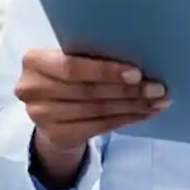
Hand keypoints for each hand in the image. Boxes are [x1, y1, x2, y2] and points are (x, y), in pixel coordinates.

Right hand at [17, 49, 168, 184]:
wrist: (50, 107)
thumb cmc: (68, 72)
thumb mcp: (70, 56)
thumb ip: (90, 53)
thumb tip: (140, 54)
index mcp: (35, 61)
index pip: (72, 68)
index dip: (105, 72)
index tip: (137, 73)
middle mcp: (32, 89)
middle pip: (89, 91)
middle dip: (128, 90)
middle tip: (157, 88)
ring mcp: (42, 116)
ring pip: (97, 110)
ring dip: (133, 106)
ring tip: (157, 101)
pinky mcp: (56, 135)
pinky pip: (99, 127)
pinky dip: (126, 119)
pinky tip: (144, 113)